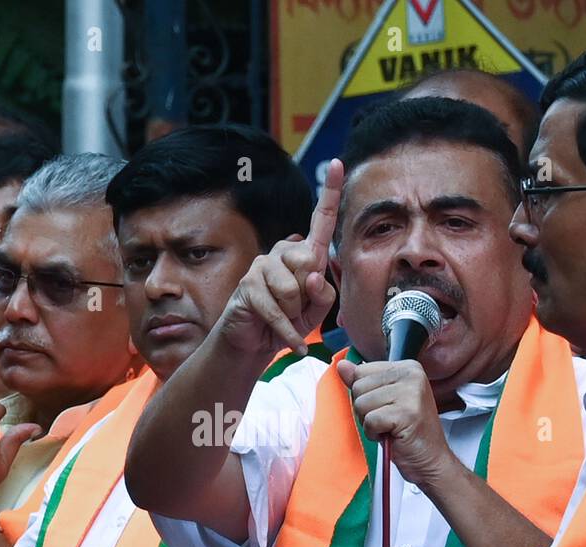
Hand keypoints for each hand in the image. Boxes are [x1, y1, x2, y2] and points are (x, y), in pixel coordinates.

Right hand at [216, 160, 342, 357]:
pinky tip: (291, 343)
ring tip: (285, 318)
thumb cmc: (288, 322)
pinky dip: (287, 332)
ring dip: (294, 314)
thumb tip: (312, 276)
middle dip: (308, 296)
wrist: (255, 343)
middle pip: (309, 264)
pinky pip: (277, 310)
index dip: (330, 192)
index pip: (320, 220)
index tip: (337, 164)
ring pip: (292, 289)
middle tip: (296, 309)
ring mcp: (262, 266)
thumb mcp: (316, 310)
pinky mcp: (248, 286)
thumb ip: (324, 294)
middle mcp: (283, 252)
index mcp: (304, 254)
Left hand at [338, 358, 455, 488]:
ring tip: (389, 428)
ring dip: (369, 423)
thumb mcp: (382, 401)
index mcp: (407, 367)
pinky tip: (391, 436)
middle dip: (365, 410)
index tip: (385, 407)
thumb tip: (342, 366)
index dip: (365, 395)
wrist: (430, 460)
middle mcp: (412, 374)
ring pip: (361, 404)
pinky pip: (370, 420)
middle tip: (387, 421)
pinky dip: (374, 433)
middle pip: (358, 386)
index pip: (361, 371)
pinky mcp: (407, 413)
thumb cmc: (406, 433)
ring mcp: (411, 392)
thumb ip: (363, 382)